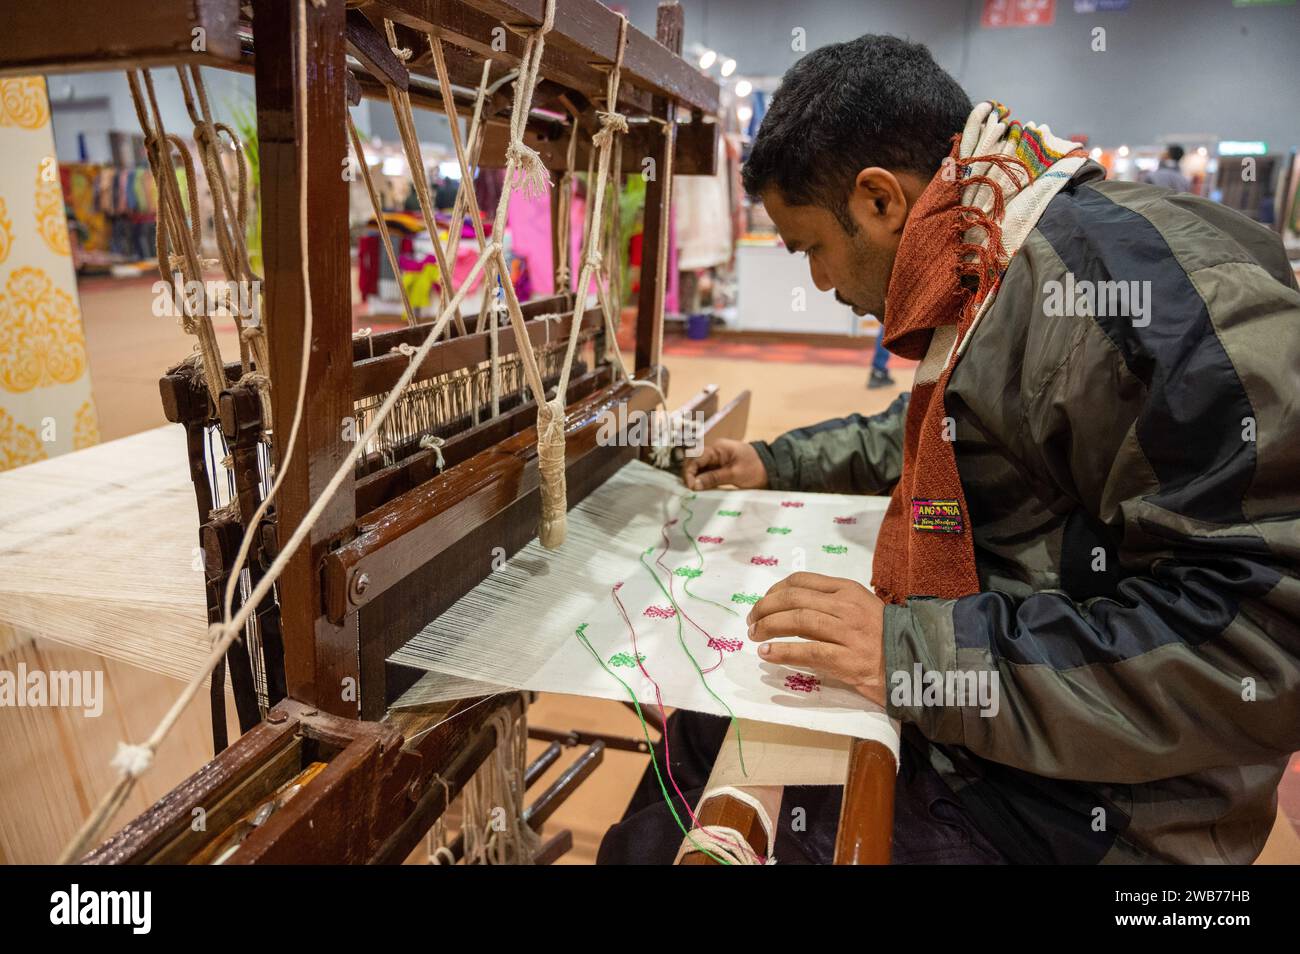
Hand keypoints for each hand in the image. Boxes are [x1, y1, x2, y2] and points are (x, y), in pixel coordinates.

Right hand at [682, 438, 768, 490]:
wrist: (772, 467)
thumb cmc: (756, 468)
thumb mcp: (735, 474)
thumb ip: (713, 478)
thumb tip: (694, 485)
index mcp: (717, 448)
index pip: (695, 458)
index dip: (689, 473)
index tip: (691, 487)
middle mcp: (714, 450)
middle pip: (694, 461)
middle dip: (690, 475)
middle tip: (691, 491)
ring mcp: (717, 458)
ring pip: (699, 467)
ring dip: (695, 478)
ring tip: (695, 492)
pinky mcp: (720, 465)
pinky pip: (706, 471)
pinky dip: (703, 479)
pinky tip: (701, 489)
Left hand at [746, 572, 885, 706]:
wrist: (916, 663)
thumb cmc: (885, 636)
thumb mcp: (861, 607)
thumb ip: (831, 602)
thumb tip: (790, 605)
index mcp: (848, 590)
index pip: (801, 581)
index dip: (774, 591)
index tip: (763, 603)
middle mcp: (847, 607)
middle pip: (794, 599)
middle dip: (765, 608)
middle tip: (751, 621)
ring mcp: (849, 633)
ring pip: (798, 621)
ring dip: (768, 627)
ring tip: (754, 636)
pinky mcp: (848, 660)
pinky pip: (808, 651)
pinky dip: (782, 651)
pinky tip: (767, 653)